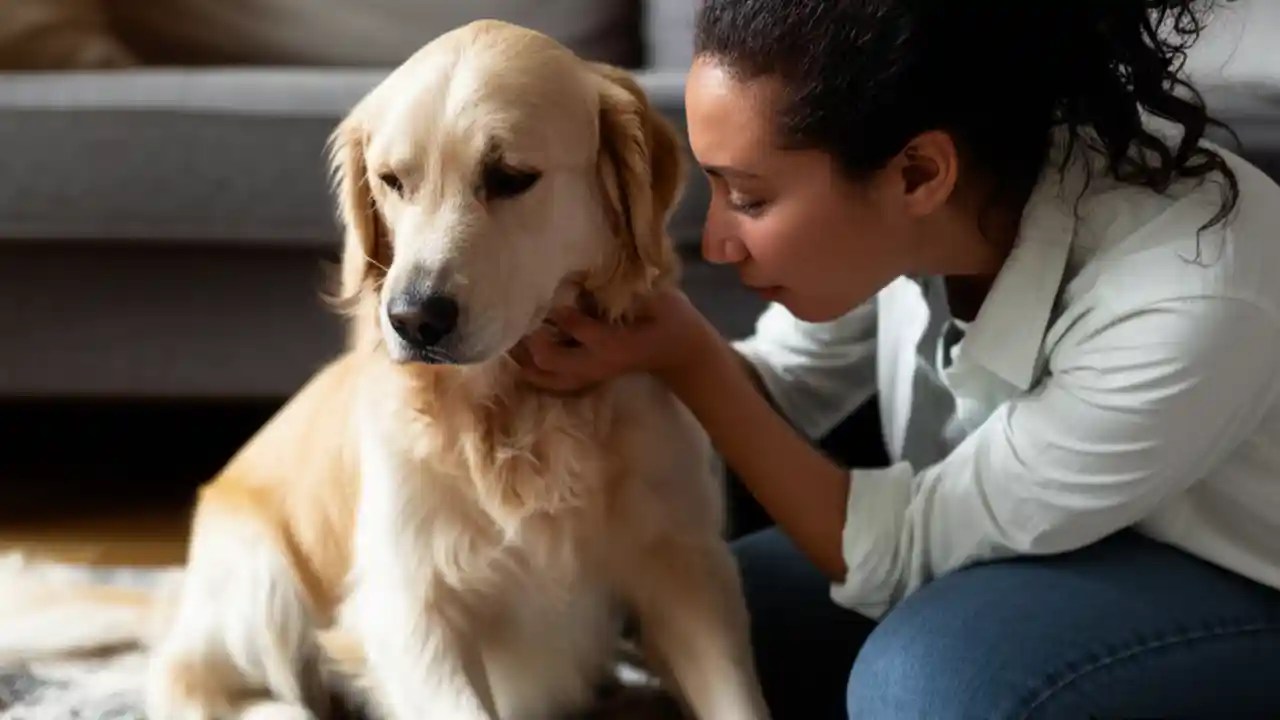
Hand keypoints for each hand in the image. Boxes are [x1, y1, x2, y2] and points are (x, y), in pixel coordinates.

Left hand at [513, 288, 716, 393]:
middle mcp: (594, 363)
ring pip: (544, 375)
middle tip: (515, 316)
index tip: (539, 287)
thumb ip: (627, 286)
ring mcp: (589, 375)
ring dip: (523, 359)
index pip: (574, 325)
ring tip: (508, 337)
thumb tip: (588, 270)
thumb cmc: (669, 318)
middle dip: (529, 339)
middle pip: (548, 358)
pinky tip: (518, 356)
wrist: (680, 350)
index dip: (555, 307)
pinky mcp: (586, 378)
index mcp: (612, 342)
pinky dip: (532, 371)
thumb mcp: (656, 297)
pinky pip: (550, 382)